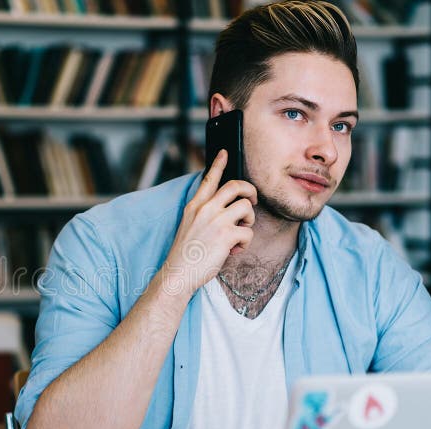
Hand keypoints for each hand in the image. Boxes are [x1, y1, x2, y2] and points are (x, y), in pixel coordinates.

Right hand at [160, 150, 257, 296]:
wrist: (178, 274)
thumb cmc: (185, 255)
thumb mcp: (189, 226)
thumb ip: (204, 214)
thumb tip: (229, 210)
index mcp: (194, 206)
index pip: (208, 179)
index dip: (219, 164)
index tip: (225, 152)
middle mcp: (205, 209)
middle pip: (236, 186)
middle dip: (250, 190)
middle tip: (252, 200)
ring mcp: (216, 220)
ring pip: (246, 207)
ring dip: (249, 221)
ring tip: (239, 234)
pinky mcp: (226, 235)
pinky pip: (248, 232)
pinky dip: (244, 243)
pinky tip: (233, 250)